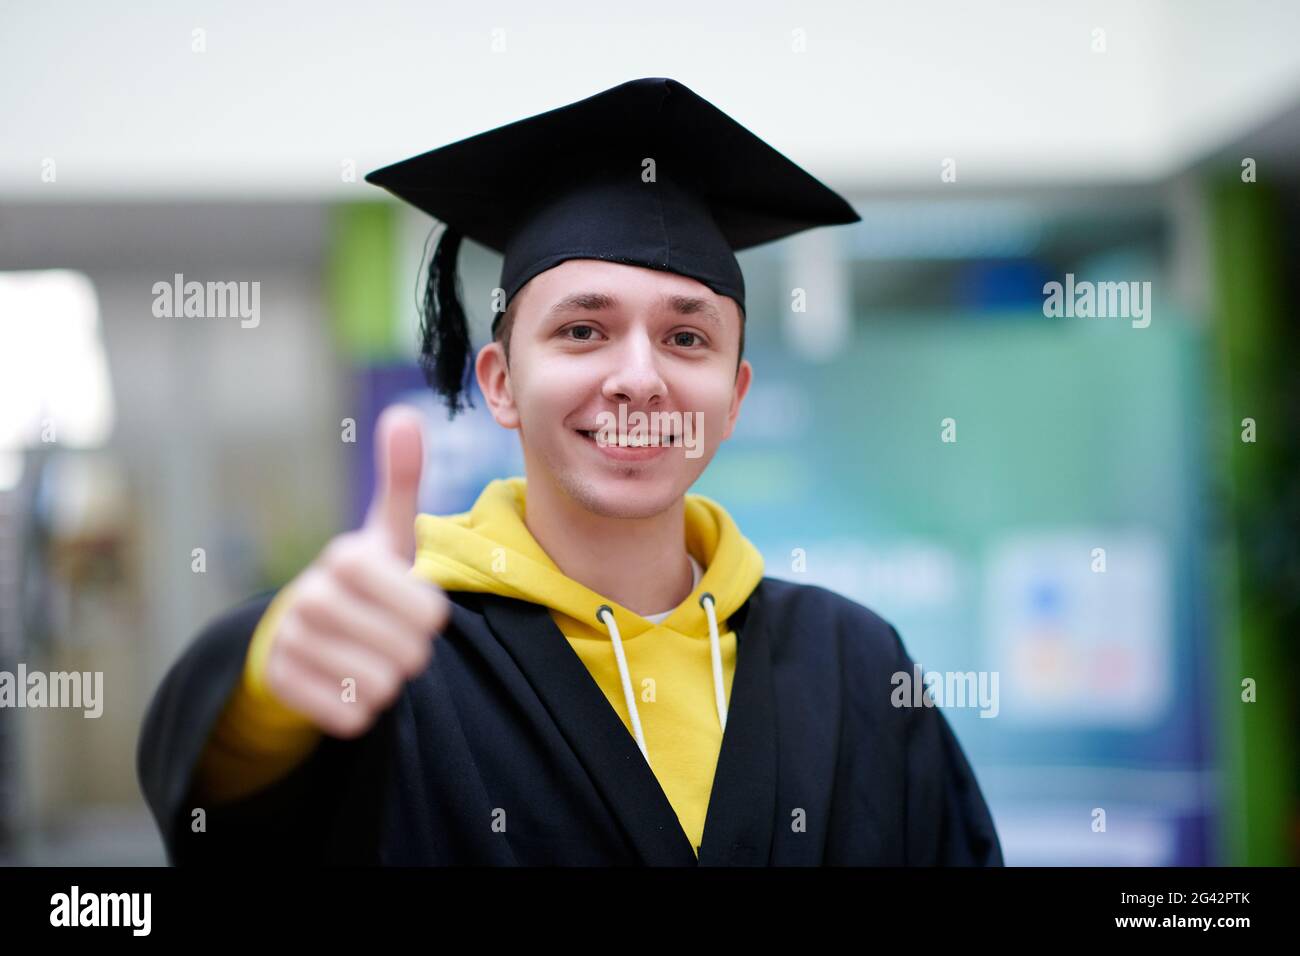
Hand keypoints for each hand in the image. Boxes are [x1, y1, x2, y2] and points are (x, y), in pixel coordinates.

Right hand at [263, 404, 449, 737]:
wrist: (298, 631)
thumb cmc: (361, 580)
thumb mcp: (386, 532)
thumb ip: (402, 479)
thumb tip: (404, 412)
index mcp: (346, 556)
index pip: (427, 611)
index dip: (431, 617)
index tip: (421, 611)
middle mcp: (310, 595)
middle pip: (407, 653)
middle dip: (411, 653)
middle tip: (393, 638)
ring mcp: (290, 641)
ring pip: (379, 687)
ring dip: (387, 682)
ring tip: (371, 658)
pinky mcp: (280, 685)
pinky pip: (349, 717)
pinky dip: (360, 710)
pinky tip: (346, 683)